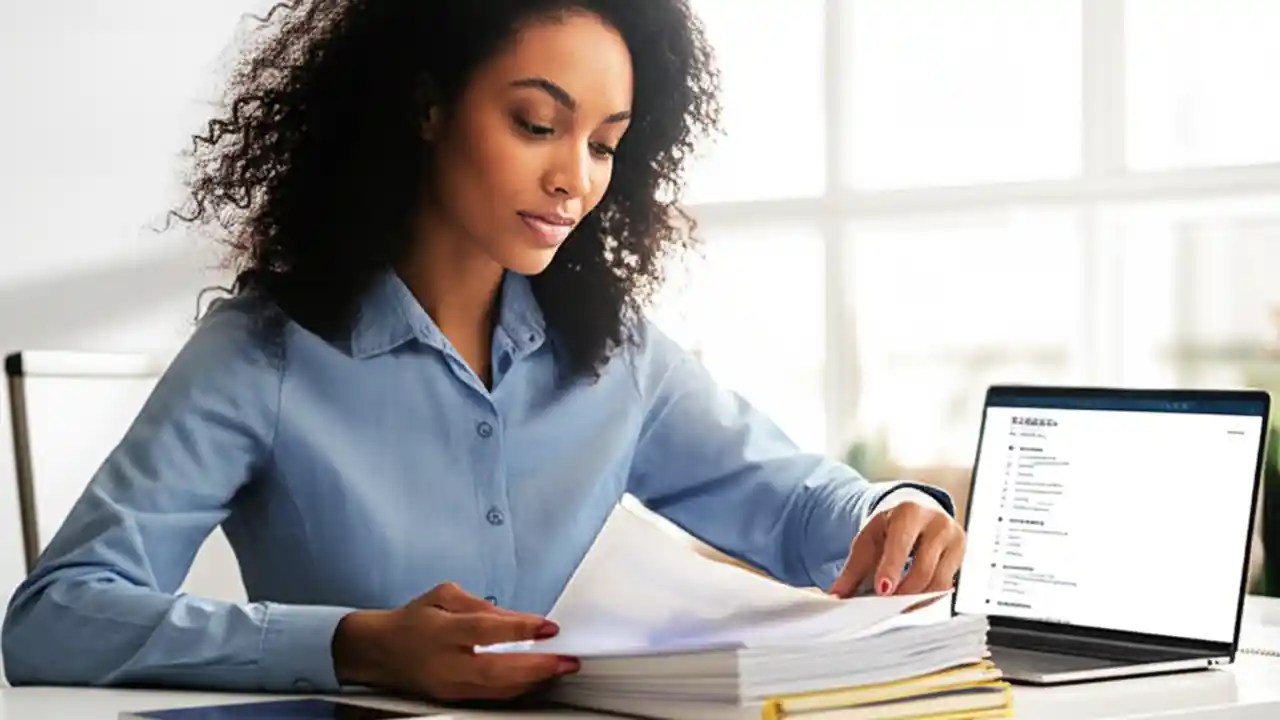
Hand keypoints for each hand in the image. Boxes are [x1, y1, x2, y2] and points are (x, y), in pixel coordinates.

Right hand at [332, 582, 578, 700]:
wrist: (380, 651)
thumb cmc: (415, 619)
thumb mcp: (443, 596)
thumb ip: (481, 606)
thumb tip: (517, 618)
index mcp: (442, 631)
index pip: (485, 631)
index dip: (520, 629)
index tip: (549, 627)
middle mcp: (446, 663)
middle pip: (496, 671)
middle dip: (537, 668)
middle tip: (567, 661)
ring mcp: (449, 687)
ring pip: (498, 691)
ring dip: (533, 682)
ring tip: (559, 670)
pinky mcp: (453, 699)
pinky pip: (492, 697)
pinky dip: (518, 689)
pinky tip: (536, 679)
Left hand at [828, 501, 965, 598]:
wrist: (918, 517)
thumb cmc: (891, 529)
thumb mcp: (869, 541)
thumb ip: (853, 569)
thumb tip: (836, 596)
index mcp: (909, 512)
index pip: (901, 542)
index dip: (891, 568)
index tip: (882, 590)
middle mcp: (937, 523)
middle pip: (923, 567)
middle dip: (903, 590)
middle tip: (886, 606)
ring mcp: (954, 539)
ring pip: (938, 581)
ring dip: (915, 599)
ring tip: (896, 606)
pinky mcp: (961, 556)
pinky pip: (946, 587)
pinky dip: (927, 599)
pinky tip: (911, 603)